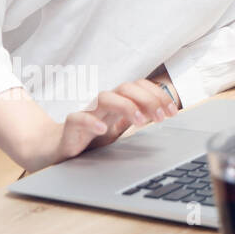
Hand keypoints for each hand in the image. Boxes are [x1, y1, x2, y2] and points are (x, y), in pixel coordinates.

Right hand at [36, 79, 176, 171]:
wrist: (62, 147)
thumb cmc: (94, 135)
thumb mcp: (122, 126)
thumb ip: (140, 116)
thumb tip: (166, 111)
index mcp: (118, 100)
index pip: (140, 86)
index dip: (158, 95)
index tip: (172, 111)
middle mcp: (104, 102)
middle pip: (126, 88)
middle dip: (148, 100)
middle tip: (161, 117)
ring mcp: (88, 112)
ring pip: (105, 97)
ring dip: (126, 107)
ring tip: (141, 122)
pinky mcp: (71, 125)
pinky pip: (79, 118)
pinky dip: (92, 121)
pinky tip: (104, 129)